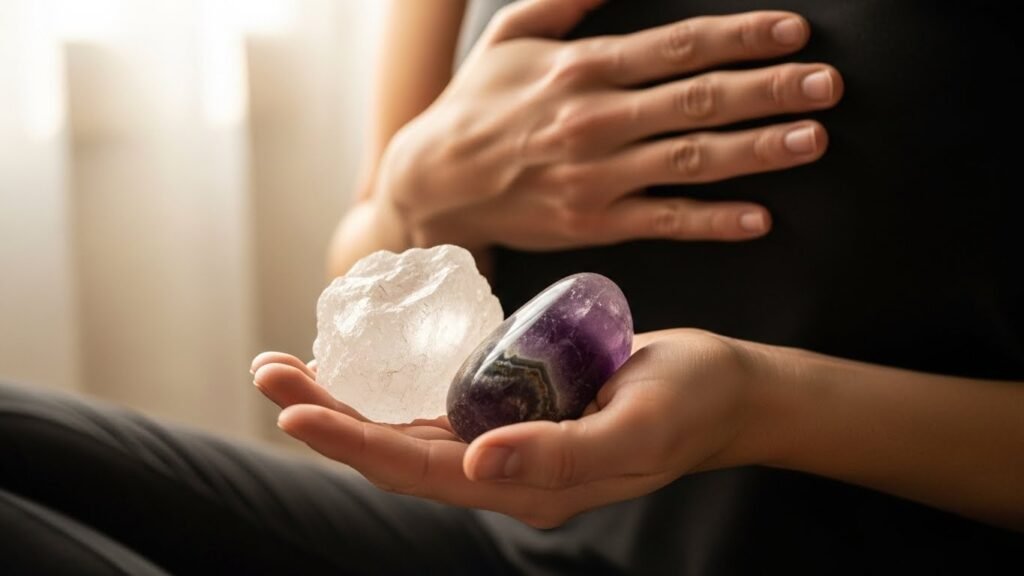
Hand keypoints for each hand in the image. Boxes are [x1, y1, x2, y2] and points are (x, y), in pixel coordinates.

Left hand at [251, 329, 761, 527]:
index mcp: (527, 486)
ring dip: (345, 402)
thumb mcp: (637, 427)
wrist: (727, 391)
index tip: (293, 411)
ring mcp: (505, 442)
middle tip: (268, 373)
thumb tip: (475, 463)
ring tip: (287, 368)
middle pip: (396, 452)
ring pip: (407, 429)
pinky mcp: (513, 411)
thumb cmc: (691, 402)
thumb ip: (561, 454)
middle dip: (327, 417)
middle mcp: (504, 470)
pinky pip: (437, 407)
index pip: (419, 470)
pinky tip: (358, 367)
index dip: (353, 443)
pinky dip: (389, 388)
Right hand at [378, 0, 842, 250]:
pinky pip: (665, 220)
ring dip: (758, 150)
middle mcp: (596, 121)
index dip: (740, 37)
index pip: (678, 46)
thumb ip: (565, 0)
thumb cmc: (476, 105)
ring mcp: (598, 177)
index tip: (793, 32)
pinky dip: (713, 221)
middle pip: (698, 101)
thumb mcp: (510, 37)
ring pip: (691, 161)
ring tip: (812, 139)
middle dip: (769, 90)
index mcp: (581, 68)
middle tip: (827, 85)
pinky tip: (760, 217)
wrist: (436, 183)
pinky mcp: (595, 222)